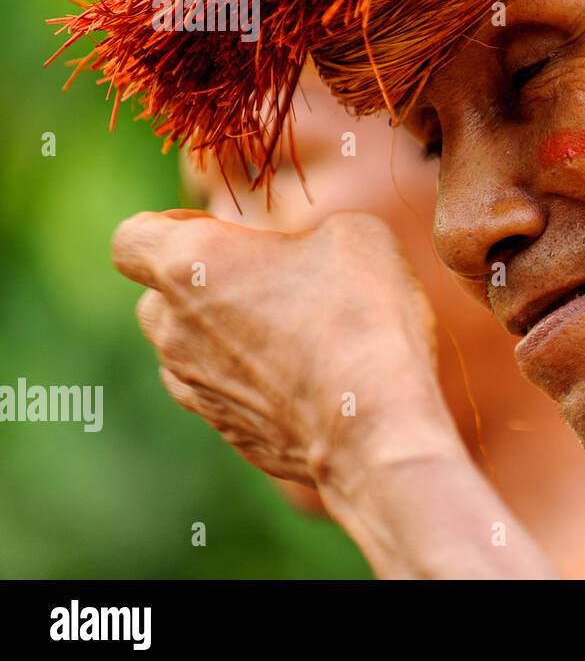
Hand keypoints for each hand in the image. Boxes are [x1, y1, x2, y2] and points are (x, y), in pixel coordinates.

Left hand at [112, 209, 448, 485]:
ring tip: (287, 333)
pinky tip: (299, 378)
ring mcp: (197, 388)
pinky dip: (244, 382)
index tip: (215, 230)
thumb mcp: (353, 234)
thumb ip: (307, 233)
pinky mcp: (227, 432)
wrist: (377, 423)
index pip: (131, 240)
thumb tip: (307, 254)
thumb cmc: (362, 315)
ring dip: (218, 337)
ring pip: (183, 352)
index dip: (167, 228)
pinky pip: (218, 395)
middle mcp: (176, 328)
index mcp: (193, 263)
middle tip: (265, 282)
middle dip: (199, 286)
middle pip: (156, 300)